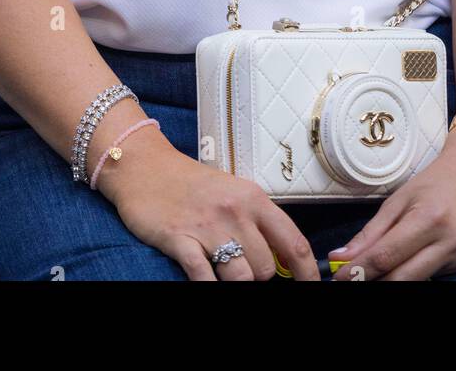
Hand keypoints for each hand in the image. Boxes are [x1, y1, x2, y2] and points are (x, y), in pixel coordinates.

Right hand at [96, 127, 320, 281]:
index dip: (308, 274)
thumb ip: (256, 222)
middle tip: (239, 265)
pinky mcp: (179, 239)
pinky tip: (205, 277)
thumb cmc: (192, 185)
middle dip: (256, 277)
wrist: (145, 166)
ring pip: (240, 278)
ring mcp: (207, 226)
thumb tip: (283, 260)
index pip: (293, 243)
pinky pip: (204, 278)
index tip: (310, 288)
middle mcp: (235, 211)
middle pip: (265, 269)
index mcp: (253, 198)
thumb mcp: (232, 193)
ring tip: (219, 269)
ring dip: (233, 282)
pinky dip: (208, 284)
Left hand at [329, 121, 455, 280]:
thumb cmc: (438, 180)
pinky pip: (434, 276)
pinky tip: (412, 258)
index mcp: (428, 219)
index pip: (385, 256)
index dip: (358, 271)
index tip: (338, 278)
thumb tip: (342, 256)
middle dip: (373, 282)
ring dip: (393, 279)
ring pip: (418, 282)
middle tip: (351, 280)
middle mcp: (449, 242)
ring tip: (376, 270)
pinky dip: (416, 271)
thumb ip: (372, 231)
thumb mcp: (401, 197)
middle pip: (401, 278)